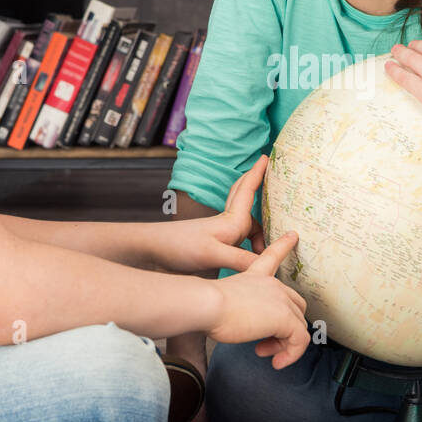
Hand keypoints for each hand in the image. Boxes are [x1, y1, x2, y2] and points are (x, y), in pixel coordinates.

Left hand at [153, 156, 268, 274]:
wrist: (151, 254)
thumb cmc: (179, 247)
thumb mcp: (213, 254)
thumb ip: (242, 260)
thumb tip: (267, 265)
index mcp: (231, 222)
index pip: (248, 191)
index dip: (258, 174)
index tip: (266, 156)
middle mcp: (228, 226)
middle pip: (246, 201)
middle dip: (258, 188)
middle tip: (270, 180)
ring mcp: (220, 236)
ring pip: (247, 227)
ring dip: (260, 231)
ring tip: (269, 247)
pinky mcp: (213, 250)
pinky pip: (240, 243)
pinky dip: (249, 247)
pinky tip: (250, 258)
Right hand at [208, 231, 311, 369]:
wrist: (206, 304)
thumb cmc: (205, 305)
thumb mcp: (222, 301)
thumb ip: (235, 308)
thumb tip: (234, 323)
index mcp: (255, 276)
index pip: (273, 256)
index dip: (284, 246)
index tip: (293, 235)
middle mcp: (272, 284)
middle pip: (296, 304)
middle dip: (286, 327)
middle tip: (265, 344)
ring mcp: (281, 300)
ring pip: (299, 326)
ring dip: (285, 345)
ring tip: (267, 354)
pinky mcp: (285, 318)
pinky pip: (299, 342)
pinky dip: (291, 355)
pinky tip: (275, 362)